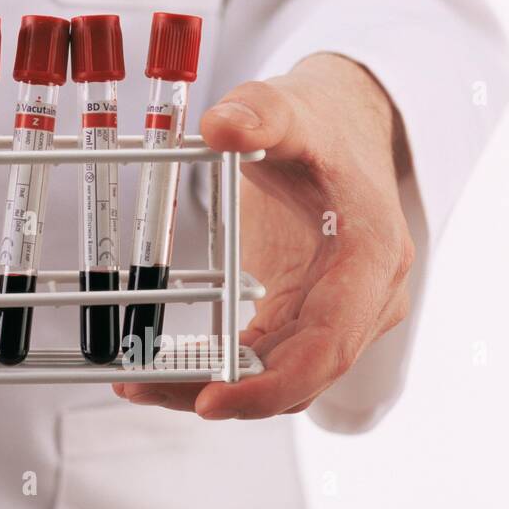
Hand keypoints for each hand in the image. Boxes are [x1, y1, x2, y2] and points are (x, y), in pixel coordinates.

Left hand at [113, 53, 415, 418]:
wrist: (342, 127)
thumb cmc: (322, 123)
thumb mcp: (289, 107)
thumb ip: (260, 115)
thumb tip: (221, 126)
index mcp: (371, 259)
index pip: (328, 346)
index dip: (271, 384)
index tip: (212, 400)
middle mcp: (363, 300)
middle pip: (298, 375)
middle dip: (223, 393)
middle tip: (143, 388)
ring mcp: (335, 312)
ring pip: (276, 376)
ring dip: (210, 387)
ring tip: (136, 382)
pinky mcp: (303, 313)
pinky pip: (261, 356)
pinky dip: (215, 367)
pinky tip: (160, 365)